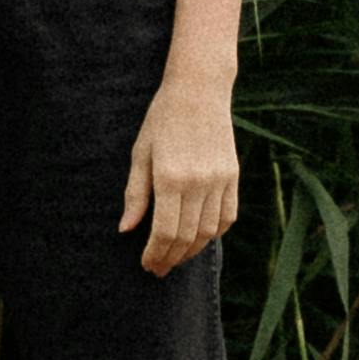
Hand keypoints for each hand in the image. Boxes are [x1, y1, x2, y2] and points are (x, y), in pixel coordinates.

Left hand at [118, 77, 241, 276]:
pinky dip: (214, 233)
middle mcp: (198, 182)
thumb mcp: (141, 153)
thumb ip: (135, 194)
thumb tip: (125, 230)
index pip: (164, 232)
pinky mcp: (233, 176)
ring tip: (176, 258)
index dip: (155, 254)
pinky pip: (228, 216)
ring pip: (209, 232)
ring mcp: (220, 180)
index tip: (146, 264)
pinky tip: (200, 239)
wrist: (199, 90)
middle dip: (171, 258)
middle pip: (187, 237)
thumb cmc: (162, 119)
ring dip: (192, 251)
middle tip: (158, 269)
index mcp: (170, 177)